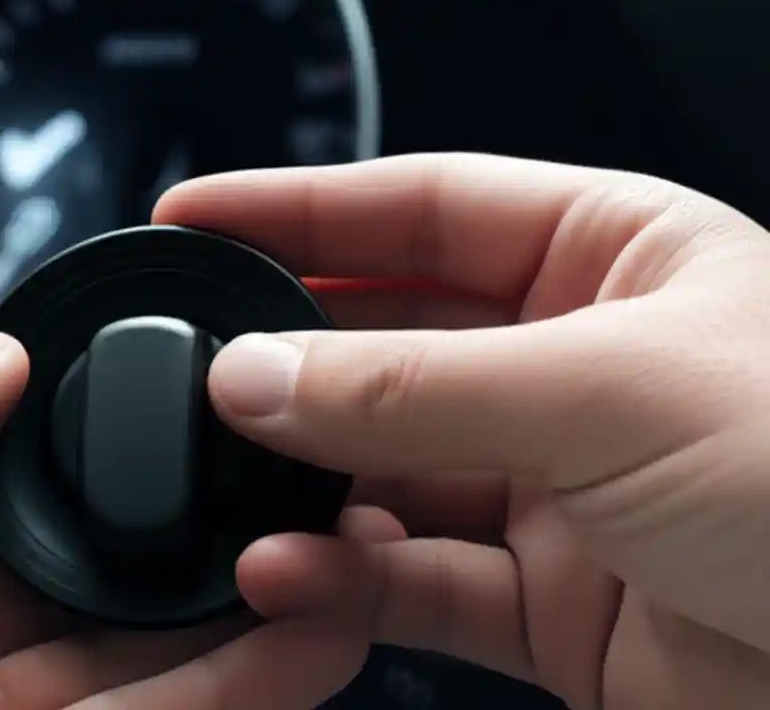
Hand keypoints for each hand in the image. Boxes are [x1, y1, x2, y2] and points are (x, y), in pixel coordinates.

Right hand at [155, 153, 769, 708]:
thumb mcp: (610, 393)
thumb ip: (415, 388)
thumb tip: (259, 372)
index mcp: (614, 261)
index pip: (424, 210)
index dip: (303, 208)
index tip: (198, 216)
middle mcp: (575, 369)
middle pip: (390, 347)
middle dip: (291, 365)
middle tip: (195, 374)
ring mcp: (555, 489)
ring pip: (387, 473)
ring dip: (307, 489)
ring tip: (238, 493)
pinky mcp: (547, 602)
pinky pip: (412, 578)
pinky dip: (343, 581)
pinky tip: (293, 576)